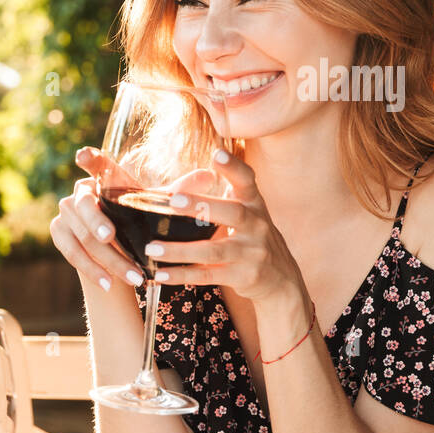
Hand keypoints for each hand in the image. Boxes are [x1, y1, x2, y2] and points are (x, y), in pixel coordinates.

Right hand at [51, 147, 221, 291]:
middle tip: (110, 236)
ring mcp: (65, 213)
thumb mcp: (159, 210)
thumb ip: (179, 193)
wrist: (118, 253)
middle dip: (97, 223)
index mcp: (102, 180)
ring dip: (106, 258)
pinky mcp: (59, 234)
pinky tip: (108, 284)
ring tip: (130, 276)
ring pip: (81, 236)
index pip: (95, 165)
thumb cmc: (140, 224)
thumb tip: (209, 175)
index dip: (89, 160)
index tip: (83, 154)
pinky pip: (72, 253)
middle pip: (84, 206)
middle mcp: (79, 192)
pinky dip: (92, 269)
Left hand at [142, 147, 304, 304]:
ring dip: (180, 250)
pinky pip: (207, 275)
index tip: (217, 153)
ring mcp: (251, 253)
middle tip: (173, 199)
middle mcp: (257, 226)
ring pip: (213, 250)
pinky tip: (159, 274)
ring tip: (151, 249)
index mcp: (254, 205)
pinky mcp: (243, 277)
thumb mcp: (247, 214)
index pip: (247, 181)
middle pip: (232, 213)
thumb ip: (221, 200)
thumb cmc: (252, 239)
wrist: (282, 279)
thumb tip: (178, 185)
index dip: (233, 167)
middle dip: (202, 206)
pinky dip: (182, 275)